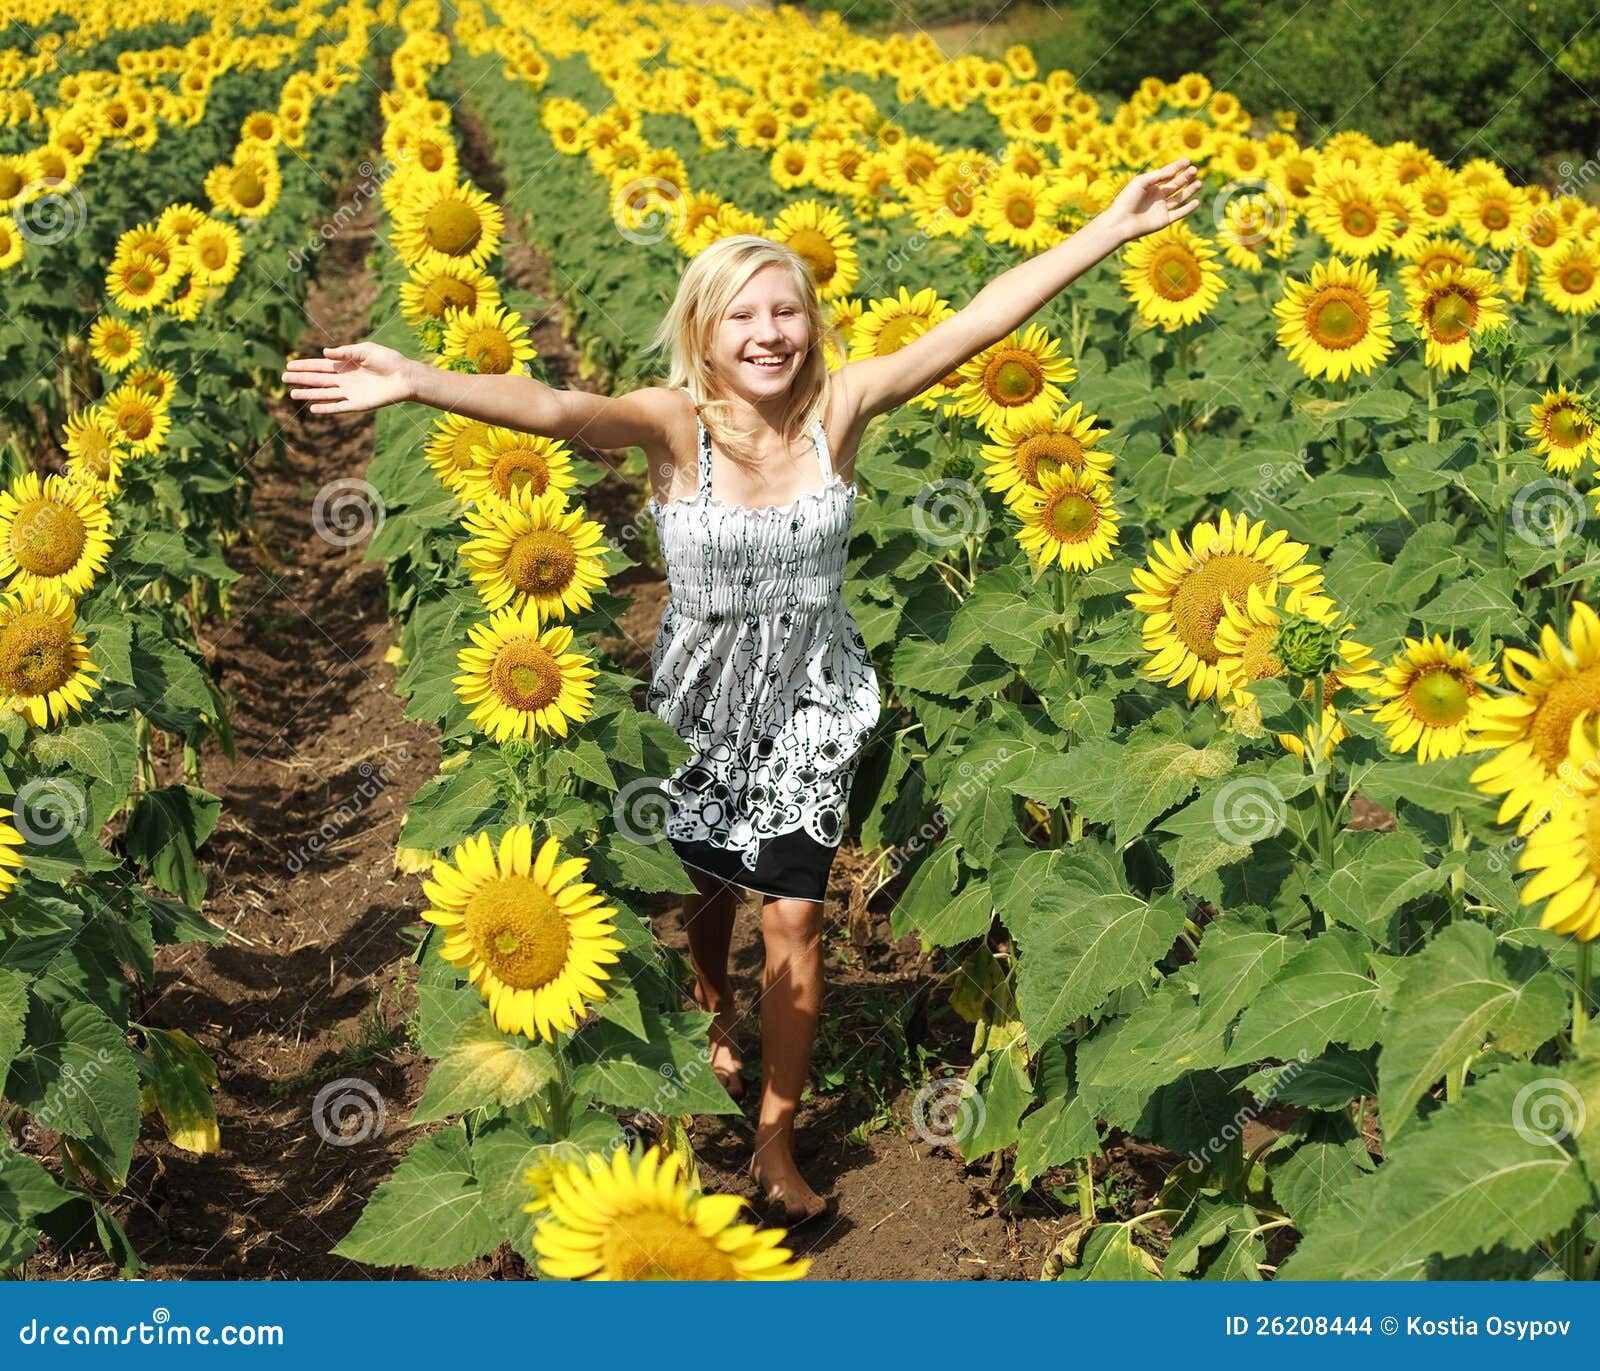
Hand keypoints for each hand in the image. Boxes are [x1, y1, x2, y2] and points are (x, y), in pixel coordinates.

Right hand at [281, 341, 413, 413]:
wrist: (405, 376)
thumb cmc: (388, 360)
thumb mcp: (365, 350)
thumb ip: (345, 352)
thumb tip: (324, 352)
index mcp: (345, 364)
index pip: (320, 365)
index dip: (305, 366)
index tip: (289, 365)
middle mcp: (345, 379)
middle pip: (318, 380)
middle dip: (301, 379)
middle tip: (283, 379)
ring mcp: (350, 392)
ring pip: (324, 394)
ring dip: (309, 394)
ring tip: (292, 394)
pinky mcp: (358, 404)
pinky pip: (338, 407)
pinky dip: (326, 408)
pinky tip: (313, 408)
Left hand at [1105, 157, 1202, 243]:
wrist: (1120, 223)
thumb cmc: (1126, 200)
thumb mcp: (1140, 182)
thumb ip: (1157, 175)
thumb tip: (1173, 172)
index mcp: (1150, 186)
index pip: (1167, 174)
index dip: (1177, 167)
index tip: (1187, 160)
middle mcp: (1157, 197)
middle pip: (1175, 185)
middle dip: (1185, 177)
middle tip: (1194, 170)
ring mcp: (1161, 209)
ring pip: (1179, 198)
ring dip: (1189, 190)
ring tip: (1199, 183)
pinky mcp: (1163, 221)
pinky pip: (1179, 213)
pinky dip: (1188, 208)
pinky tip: (1196, 201)